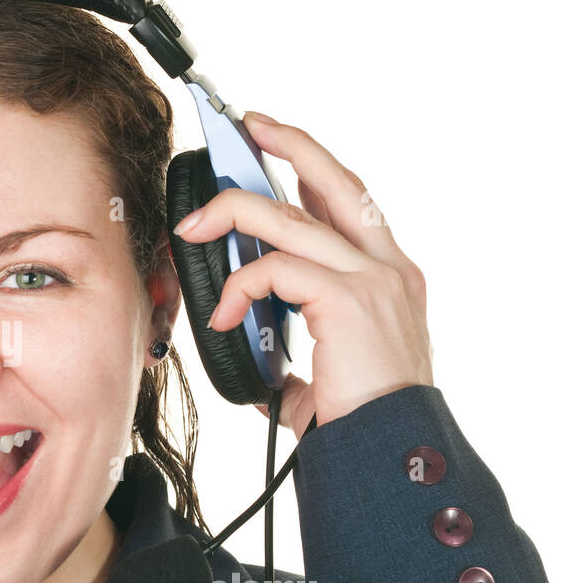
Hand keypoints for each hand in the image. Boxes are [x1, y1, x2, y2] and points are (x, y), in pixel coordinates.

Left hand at [173, 112, 433, 438]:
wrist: (388, 455)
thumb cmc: (361, 420)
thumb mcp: (322, 372)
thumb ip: (291, 349)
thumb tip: (251, 350)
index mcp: (389, 277)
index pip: (349, 202)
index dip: (311, 166)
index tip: (272, 142)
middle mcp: (389, 268)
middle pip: (335, 180)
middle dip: (288, 144)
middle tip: (246, 127)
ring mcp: (374, 280)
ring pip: (291, 220)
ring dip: (232, 213)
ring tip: (192, 227)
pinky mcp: (348, 300)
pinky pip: (276, 270)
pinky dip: (239, 285)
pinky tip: (223, 315)